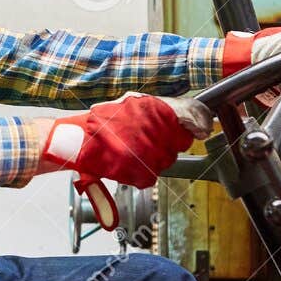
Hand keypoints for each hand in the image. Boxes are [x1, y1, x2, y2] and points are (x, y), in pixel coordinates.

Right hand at [41, 93, 209, 188]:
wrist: (77, 141)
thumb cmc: (103, 123)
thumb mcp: (131, 104)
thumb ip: (161, 110)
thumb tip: (195, 120)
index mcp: (154, 108)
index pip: (191, 114)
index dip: (199, 122)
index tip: (202, 127)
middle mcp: (155, 129)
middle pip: (180, 141)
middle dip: (170, 142)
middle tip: (152, 139)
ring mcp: (149, 151)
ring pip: (167, 159)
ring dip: (155, 157)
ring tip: (134, 151)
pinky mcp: (141, 171)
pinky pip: (152, 175)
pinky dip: (142, 172)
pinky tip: (128, 163)